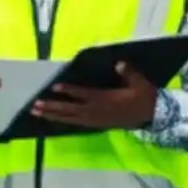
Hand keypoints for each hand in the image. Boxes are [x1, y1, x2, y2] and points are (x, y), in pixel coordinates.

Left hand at [31, 62, 157, 129]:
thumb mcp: (139, 83)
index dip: (69, 91)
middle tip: (34, 106)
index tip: (54, 88)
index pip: (83, 95)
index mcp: (105, 100)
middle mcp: (96, 111)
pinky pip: (76, 123)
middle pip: (70, 110)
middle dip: (52, 108)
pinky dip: (64, 120)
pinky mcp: (98, 124)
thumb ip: (128, 73)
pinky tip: (55, 118)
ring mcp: (96, 120)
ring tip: (37, 112)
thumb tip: (119, 63)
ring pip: (70, 118)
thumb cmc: (145, 97)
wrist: (153, 115)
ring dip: (53, 115)